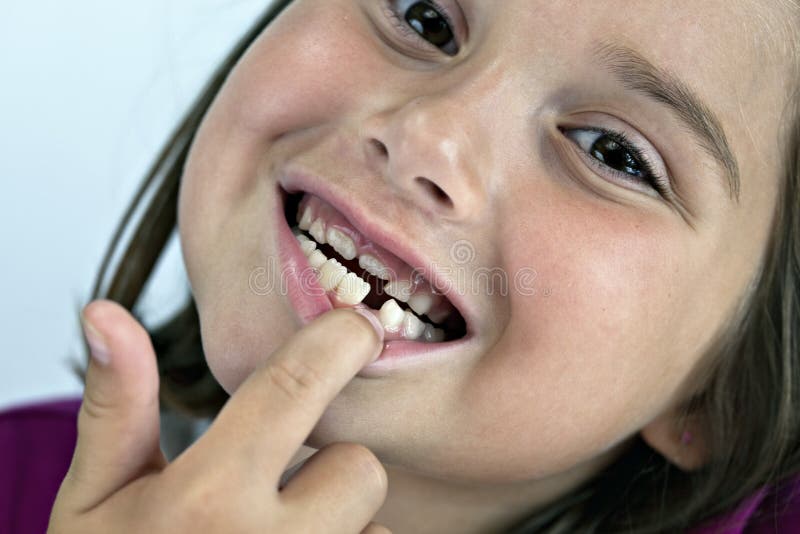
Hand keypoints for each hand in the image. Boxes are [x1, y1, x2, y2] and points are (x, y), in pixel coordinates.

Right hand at [48, 300, 389, 533]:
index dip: (338, 342)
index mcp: (207, 498)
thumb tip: (106, 313)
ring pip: (375, 526)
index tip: (357, 326)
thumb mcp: (95, 504)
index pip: (295, 388)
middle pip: (359, 466)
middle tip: (276, 495)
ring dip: (341, 527)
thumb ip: (116, 408)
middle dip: (328, 469)